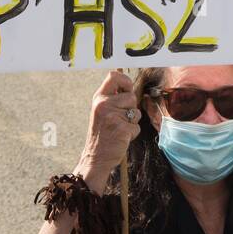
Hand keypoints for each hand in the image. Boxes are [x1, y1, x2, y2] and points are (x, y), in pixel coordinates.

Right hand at [75, 70, 140, 189]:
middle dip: (130, 108)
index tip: (126, 90)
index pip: (114, 76)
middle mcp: (104, 105)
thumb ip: (112, 97)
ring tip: (119, 128)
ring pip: (136, 111)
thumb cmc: (102, 133)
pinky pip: (137, 126)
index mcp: (99, 98)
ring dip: (132, 121)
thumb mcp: (101, 111)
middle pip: (131, 96)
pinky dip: (132, 133)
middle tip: (119, 119)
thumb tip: (125, 80)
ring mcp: (113, 117)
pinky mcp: (122, 129)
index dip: (125, 81)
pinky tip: (121, 137)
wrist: (95, 157)